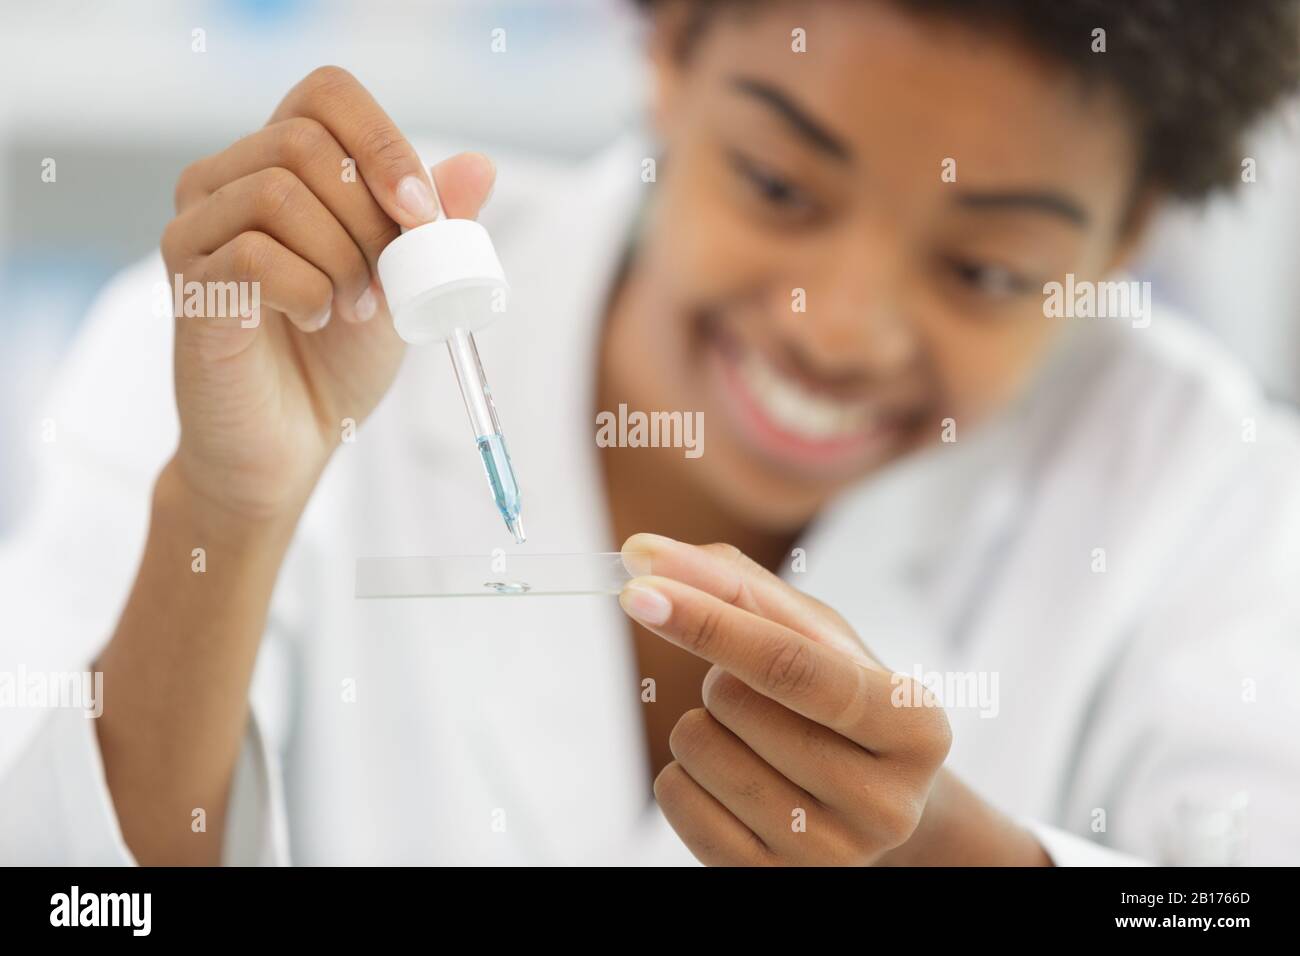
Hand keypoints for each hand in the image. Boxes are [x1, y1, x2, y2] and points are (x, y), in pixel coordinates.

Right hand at [161, 65, 495, 520]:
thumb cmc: (340, 359)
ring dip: (342, 258)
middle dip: (370, 216)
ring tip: (355, 308)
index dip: (383, 142)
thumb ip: (435, 227)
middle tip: (386, 282)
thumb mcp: (406, 284)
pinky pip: (254, 254)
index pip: (325, 95)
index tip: (422, 214)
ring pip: (277, 192)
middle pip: (303, 140)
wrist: (292, 442)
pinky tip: (320, 320)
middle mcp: (227, 181)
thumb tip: (482, 165)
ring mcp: (197, 227)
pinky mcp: (187, 282)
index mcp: (281, 165)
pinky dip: (310, 290)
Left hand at [617, 533, 952, 865]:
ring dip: (702, 722)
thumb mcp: (819, 636)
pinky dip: (682, 771)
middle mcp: (884, 804)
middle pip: (734, 702)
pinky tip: (729, 776)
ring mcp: (829, 856)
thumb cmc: (840, 698)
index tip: (638, 587)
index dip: (710, 622)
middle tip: (761, 692)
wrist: (872, 808)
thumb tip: (642, 555)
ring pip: (698, 750)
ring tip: (753, 736)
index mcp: (915, 727)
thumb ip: (739, 586)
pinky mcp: (771, 882)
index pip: (793, 667)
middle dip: (720, 674)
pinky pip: (675, 800)